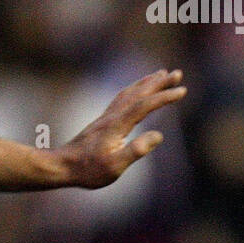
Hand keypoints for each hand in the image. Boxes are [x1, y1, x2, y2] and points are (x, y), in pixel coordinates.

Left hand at [56, 69, 185, 187]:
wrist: (61, 166)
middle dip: (158, 82)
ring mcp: (107, 117)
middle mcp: (112, 116)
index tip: (182, 91)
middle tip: (177, 73)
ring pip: (129, 93)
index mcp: (117, 125)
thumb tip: (158, 135)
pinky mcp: (104, 121)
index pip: (144, 105)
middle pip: (138, 93)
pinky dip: (134, 89)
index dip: (164, 97)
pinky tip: (138, 90)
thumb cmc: (89, 170)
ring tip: (161, 74)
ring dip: (147, 82)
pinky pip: (123, 98)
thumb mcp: (115, 166)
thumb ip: (136, 150)